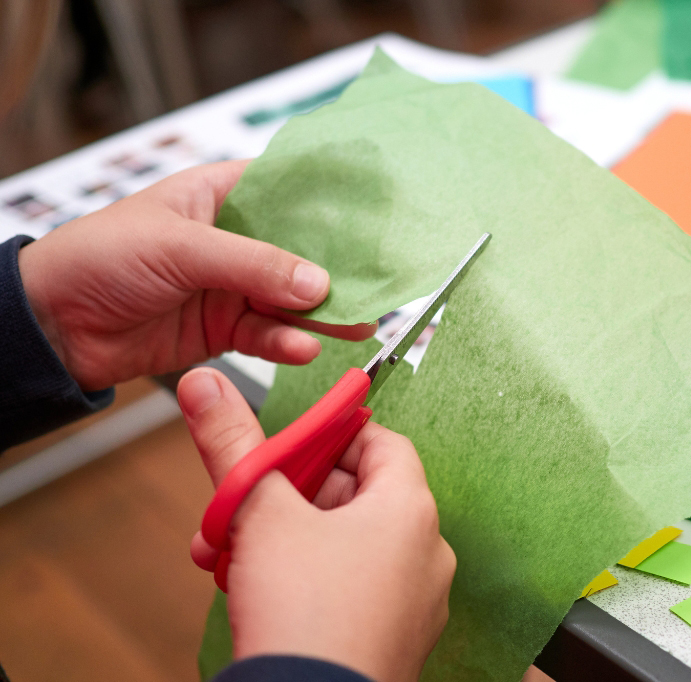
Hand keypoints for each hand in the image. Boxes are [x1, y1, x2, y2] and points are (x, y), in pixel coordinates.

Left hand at [17, 161, 375, 391]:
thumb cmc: (97, 259)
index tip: (375, 217)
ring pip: (290, 298)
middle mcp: (231, 238)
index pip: (287, 189)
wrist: (52, 328)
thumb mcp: (180, 248)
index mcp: (218, 194)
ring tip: (354, 324)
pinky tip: (305, 347)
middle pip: (299, 250)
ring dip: (321, 313)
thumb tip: (318, 283)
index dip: (331, 203)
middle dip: (336, 268)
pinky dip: (287, 342)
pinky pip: (267, 334)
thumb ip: (253, 264)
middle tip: (377, 284)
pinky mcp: (223, 328)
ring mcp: (229, 286)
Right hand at [178, 367, 455, 681]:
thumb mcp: (259, 513)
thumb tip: (206, 386)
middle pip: (357, 496)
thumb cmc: (303, 613)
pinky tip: (261, 595)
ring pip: (347, 548)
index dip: (331, 435)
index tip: (287, 442)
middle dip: (287, 497)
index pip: (381, 442)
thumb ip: (234, 443)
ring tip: (230, 555)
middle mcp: (427, 552)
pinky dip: (310, 583)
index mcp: (410, 510)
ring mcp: (416, 601)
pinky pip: (354, 592)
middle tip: (242, 506)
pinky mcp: (396, 639)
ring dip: (287, 542)